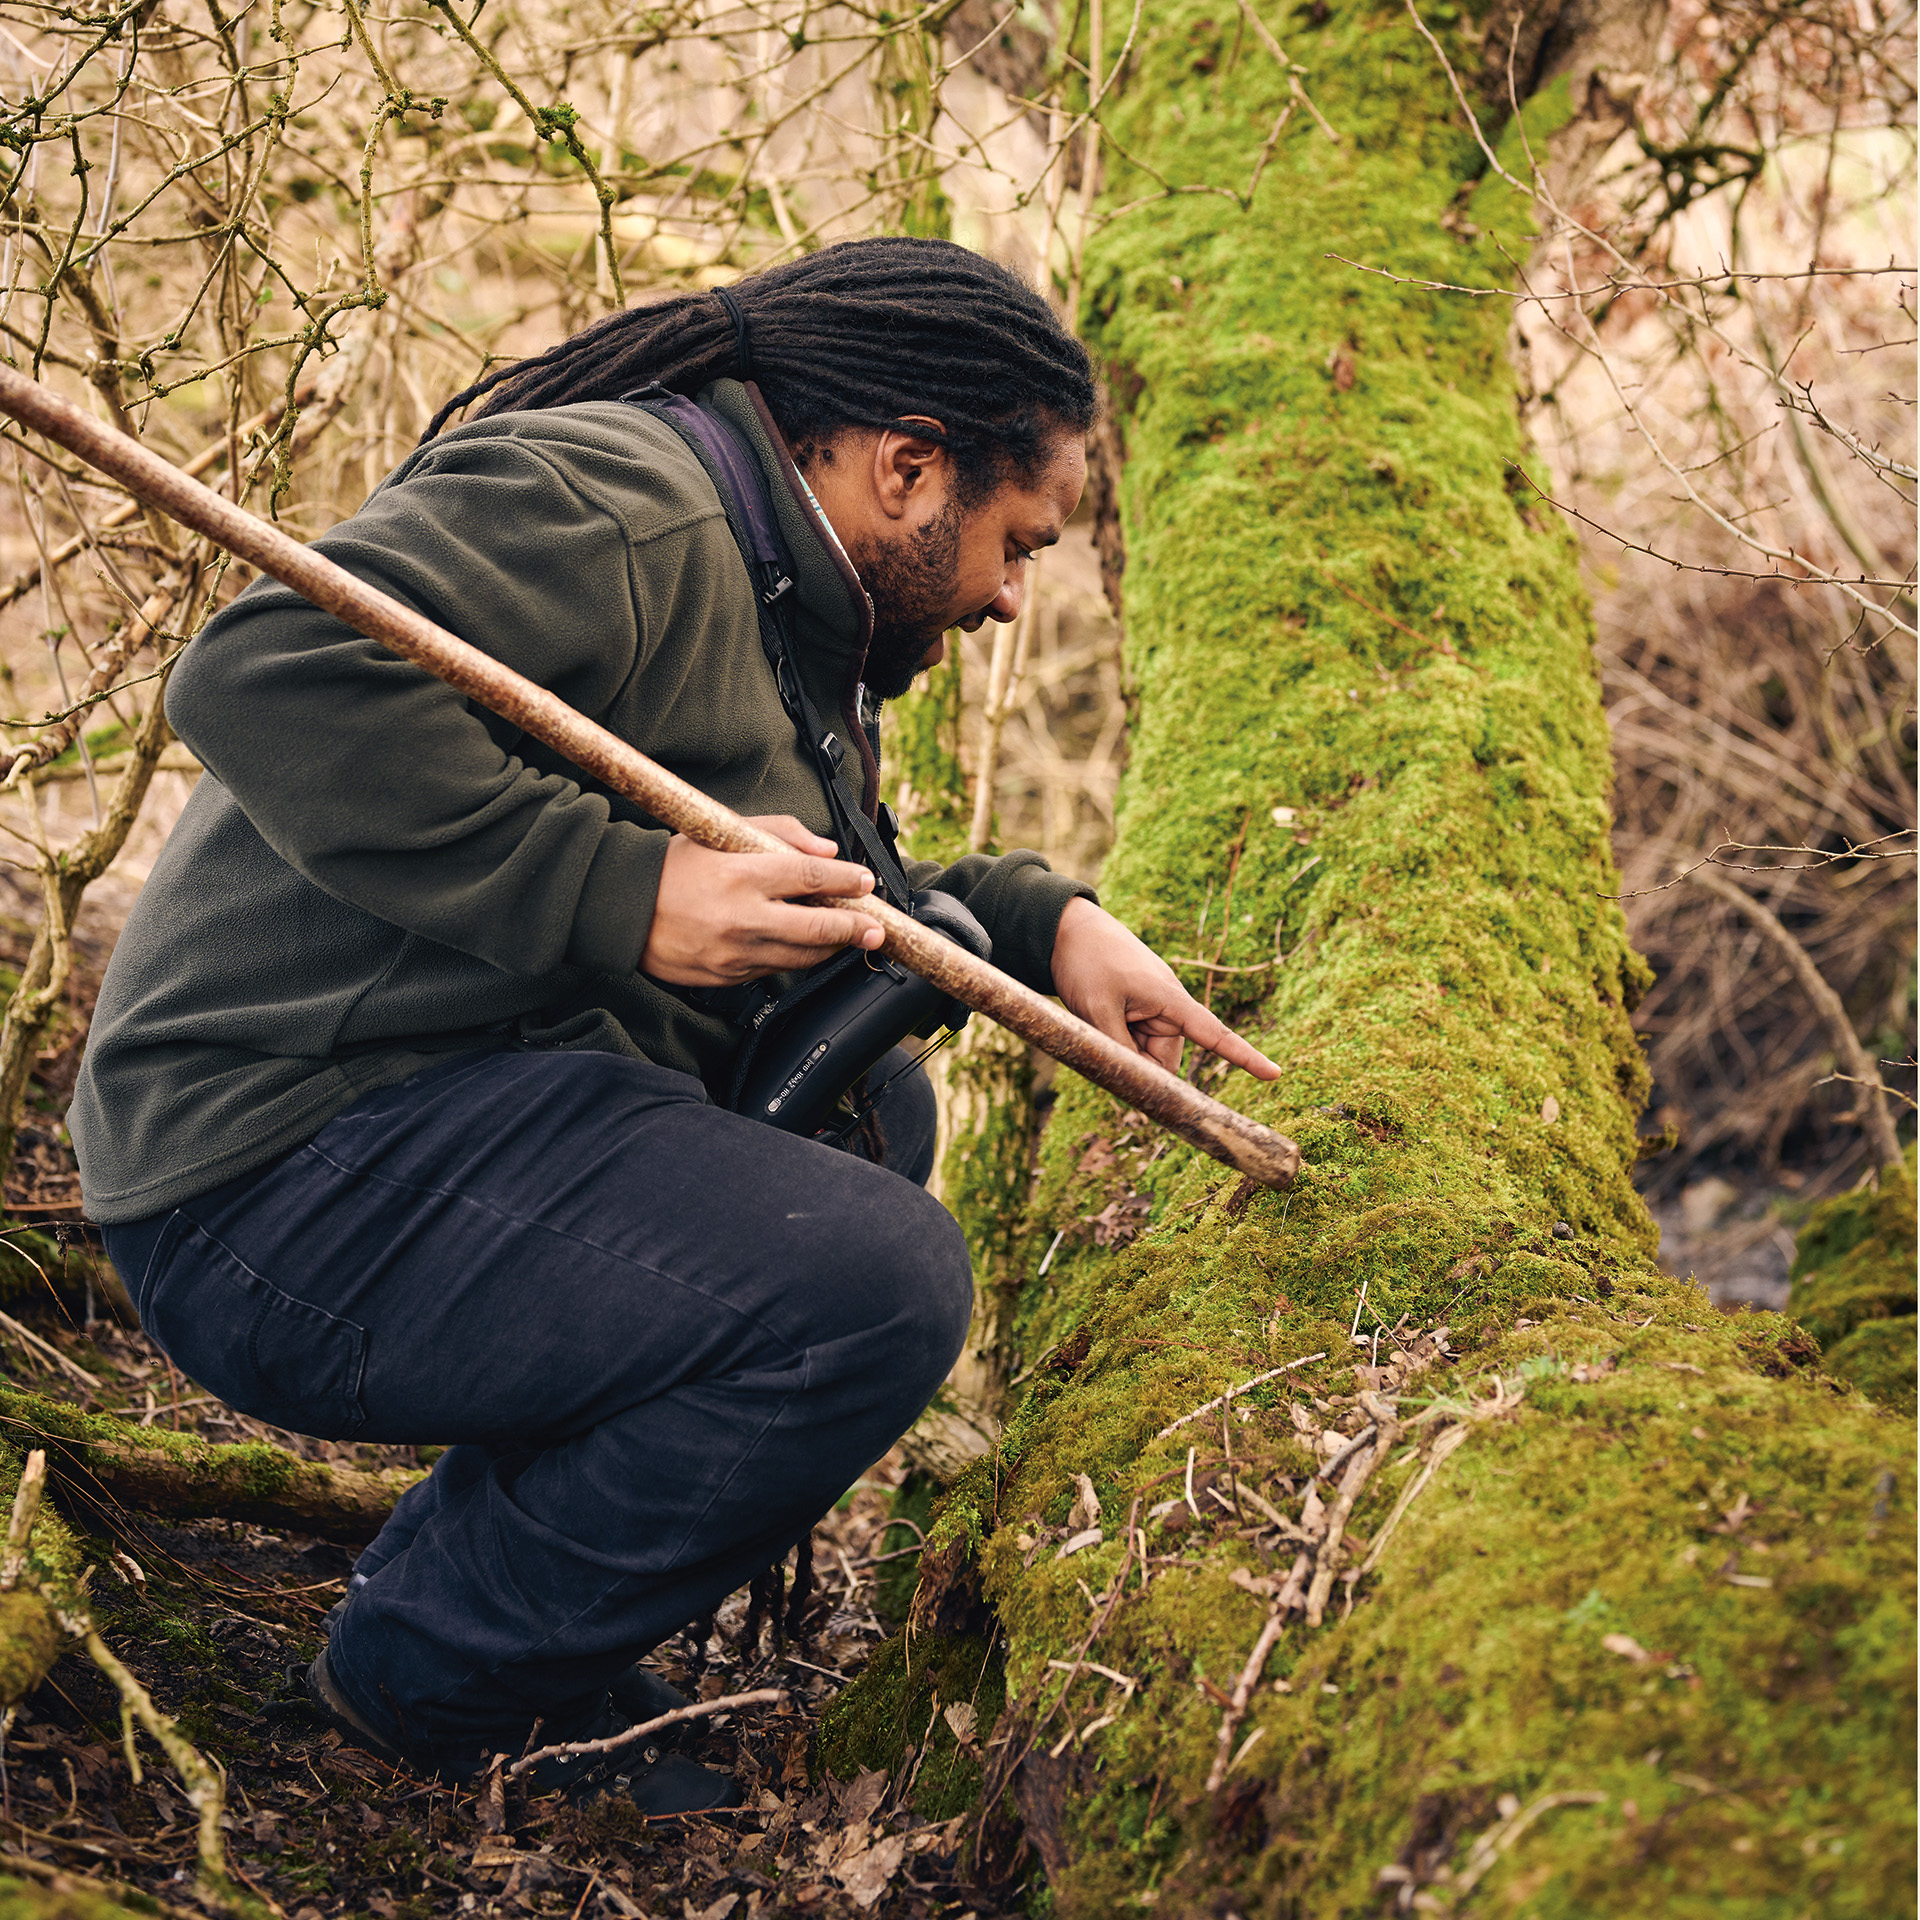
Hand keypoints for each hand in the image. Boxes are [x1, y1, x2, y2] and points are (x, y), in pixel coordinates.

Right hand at [640, 815, 882, 987]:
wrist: (622, 910)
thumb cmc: (674, 866)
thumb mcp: (721, 831)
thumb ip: (779, 833)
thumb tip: (827, 850)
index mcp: (743, 874)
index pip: (813, 876)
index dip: (847, 880)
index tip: (865, 882)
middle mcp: (743, 917)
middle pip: (819, 928)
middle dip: (856, 928)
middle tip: (876, 928)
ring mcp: (736, 953)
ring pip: (802, 958)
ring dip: (831, 948)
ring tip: (846, 937)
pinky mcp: (729, 978)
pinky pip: (774, 971)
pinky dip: (793, 959)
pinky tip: (802, 948)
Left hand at [1050, 897, 1279, 1080]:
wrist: (1067, 929)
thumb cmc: (1088, 962)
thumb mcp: (1098, 1010)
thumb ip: (1120, 1051)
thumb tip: (1140, 1084)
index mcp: (1170, 1000)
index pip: (1215, 1034)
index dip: (1245, 1056)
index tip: (1275, 1074)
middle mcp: (1168, 1007)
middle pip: (1164, 1061)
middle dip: (1138, 1066)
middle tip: (1105, 1045)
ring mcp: (1152, 1009)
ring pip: (1146, 1056)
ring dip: (1124, 1053)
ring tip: (1096, 1018)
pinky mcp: (1137, 1011)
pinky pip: (1134, 1043)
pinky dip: (1118, 1042)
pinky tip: (1096, 1018)